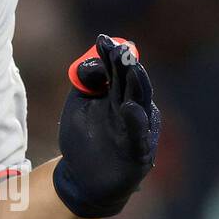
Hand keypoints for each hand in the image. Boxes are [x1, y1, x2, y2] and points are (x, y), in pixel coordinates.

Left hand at [53, 34, 161, 217]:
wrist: (84, 178)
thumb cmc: (84, 138)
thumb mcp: (79, 105)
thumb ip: (85, 83)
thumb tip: (92, 62)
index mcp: (117, 95)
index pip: (116, 71)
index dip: (110, 55)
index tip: (102, 39)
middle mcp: (131, 109)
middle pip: (131, 83)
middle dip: (126, 64)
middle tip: (121, 47)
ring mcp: (137, 131)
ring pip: (140, 103)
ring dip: (136, 84)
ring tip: (131, 67)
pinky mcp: (139, 153)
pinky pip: (139, 136)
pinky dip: (136, 121)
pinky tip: (131, 107)